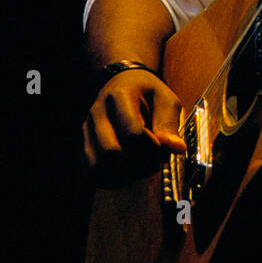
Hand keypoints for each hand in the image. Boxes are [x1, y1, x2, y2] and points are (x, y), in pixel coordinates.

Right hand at [82, 69, 185, 185]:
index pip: (132, 133)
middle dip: (137, 164)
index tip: (162, 148)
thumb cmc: (147, 93)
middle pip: (111, 153)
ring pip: (97, 167)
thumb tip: (177, 148)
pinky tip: (128, 171)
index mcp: (120, 96)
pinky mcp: (84, 144)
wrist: (123, 83)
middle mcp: (98, 112)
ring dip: (123, 175)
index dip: (151, 148)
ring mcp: (87, 130)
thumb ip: (169, 123)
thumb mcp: (165, 99)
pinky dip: (111, 179)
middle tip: (153, 161)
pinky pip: (91, 172)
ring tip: (140, 167)